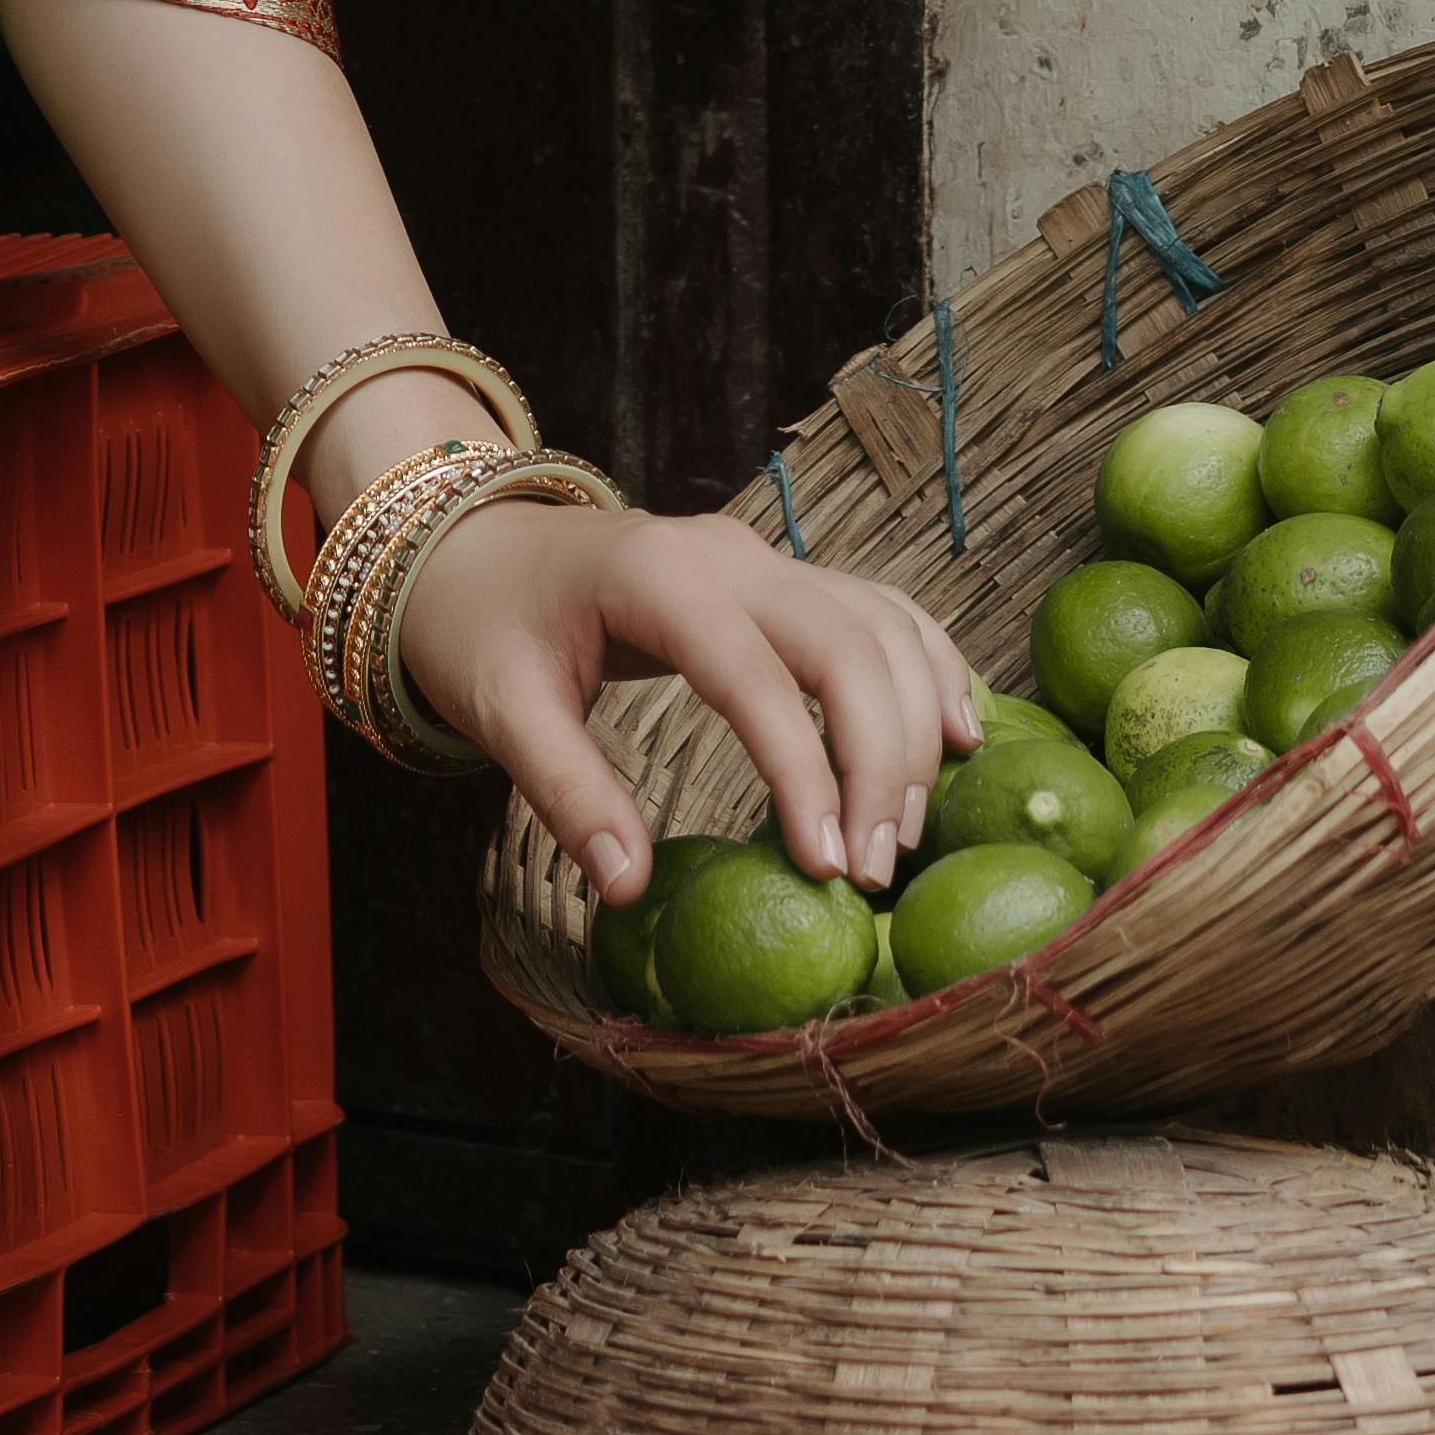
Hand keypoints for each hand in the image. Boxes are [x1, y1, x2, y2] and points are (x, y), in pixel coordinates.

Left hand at [393, 489, 983, 901]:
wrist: (474, 547)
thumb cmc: (483, 628)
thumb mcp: (500, 711)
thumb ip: (565, 794)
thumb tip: (630, 888)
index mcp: (656, 577)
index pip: (753, 676)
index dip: (802, 771)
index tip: (825, 867)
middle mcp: (729, 554)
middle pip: (846, 645)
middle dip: (879, 761)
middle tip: (872, 871)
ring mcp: (764, 559)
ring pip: (879, 627)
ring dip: (913, 726)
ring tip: (902, 835)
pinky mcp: (784, 577)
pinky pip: (880, 611)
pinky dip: (929, 667)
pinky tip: (959, 737)